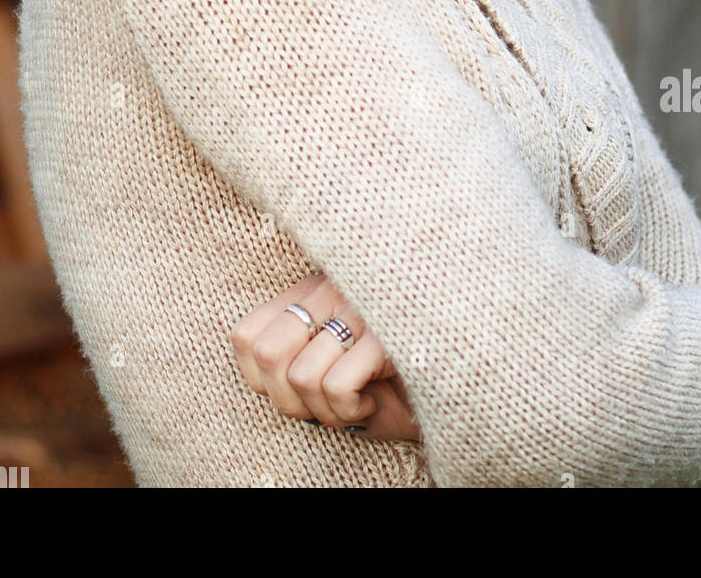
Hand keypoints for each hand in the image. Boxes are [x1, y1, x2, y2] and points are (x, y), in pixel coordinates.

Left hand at [230, 271, 421, 440]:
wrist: (454, 377)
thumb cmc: (387, 376)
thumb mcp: (332, 361)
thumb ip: (296, 358)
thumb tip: (262, 385)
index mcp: (312, 290)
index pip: (246, 335)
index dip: (259, 380)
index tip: (294, 392)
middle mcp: (332, 290)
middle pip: (267, 354)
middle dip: (287, 400)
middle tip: (321, 406)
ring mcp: (360, 309)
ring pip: (301, 376)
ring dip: (324, 410)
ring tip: (351, 403)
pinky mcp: (386, 336)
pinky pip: (336, 386)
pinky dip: (348, 409)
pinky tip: (371, 400)